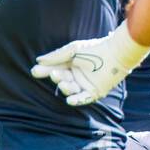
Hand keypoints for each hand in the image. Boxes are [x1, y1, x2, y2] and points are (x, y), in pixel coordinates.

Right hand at [31, 20, 149, 105]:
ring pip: (70, 90)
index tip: (34, 71)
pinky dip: (76, 101)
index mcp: (71, 65)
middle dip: (57, 78)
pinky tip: (70, 100)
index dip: (45, 71)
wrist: (115, 53)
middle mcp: (77, 76)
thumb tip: (38, 61)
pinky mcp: (94, 92)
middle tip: (54, 74)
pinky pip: (83, 99)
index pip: (55, 69)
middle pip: (62, 80)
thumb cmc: (95, 49)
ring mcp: (85, 84)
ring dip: (65, 88)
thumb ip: (56, 56)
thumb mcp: (72, 51)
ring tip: (63, 82)